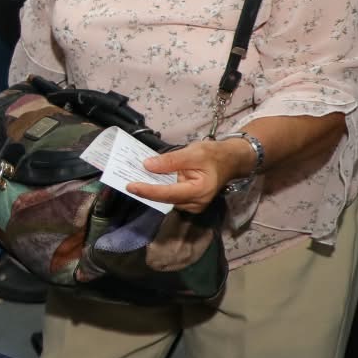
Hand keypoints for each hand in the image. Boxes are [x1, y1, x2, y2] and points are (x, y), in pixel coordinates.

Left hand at [131, 139, 251, 213]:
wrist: (230, 160)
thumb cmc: (214, 155)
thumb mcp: (193, 152)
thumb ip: (170, 160)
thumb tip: (147, 165)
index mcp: (199, 191)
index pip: (168, 194)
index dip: (148, 190)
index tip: (130, 186)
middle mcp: (196, 203)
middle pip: (165, 199)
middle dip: (146, 190)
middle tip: (126, 180)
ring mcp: (193, 205)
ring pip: (166, 199)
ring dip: (151, 190)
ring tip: (133, 178)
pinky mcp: (189, 203)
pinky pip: (170, 196)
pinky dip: (159, 189)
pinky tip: (148, 180)